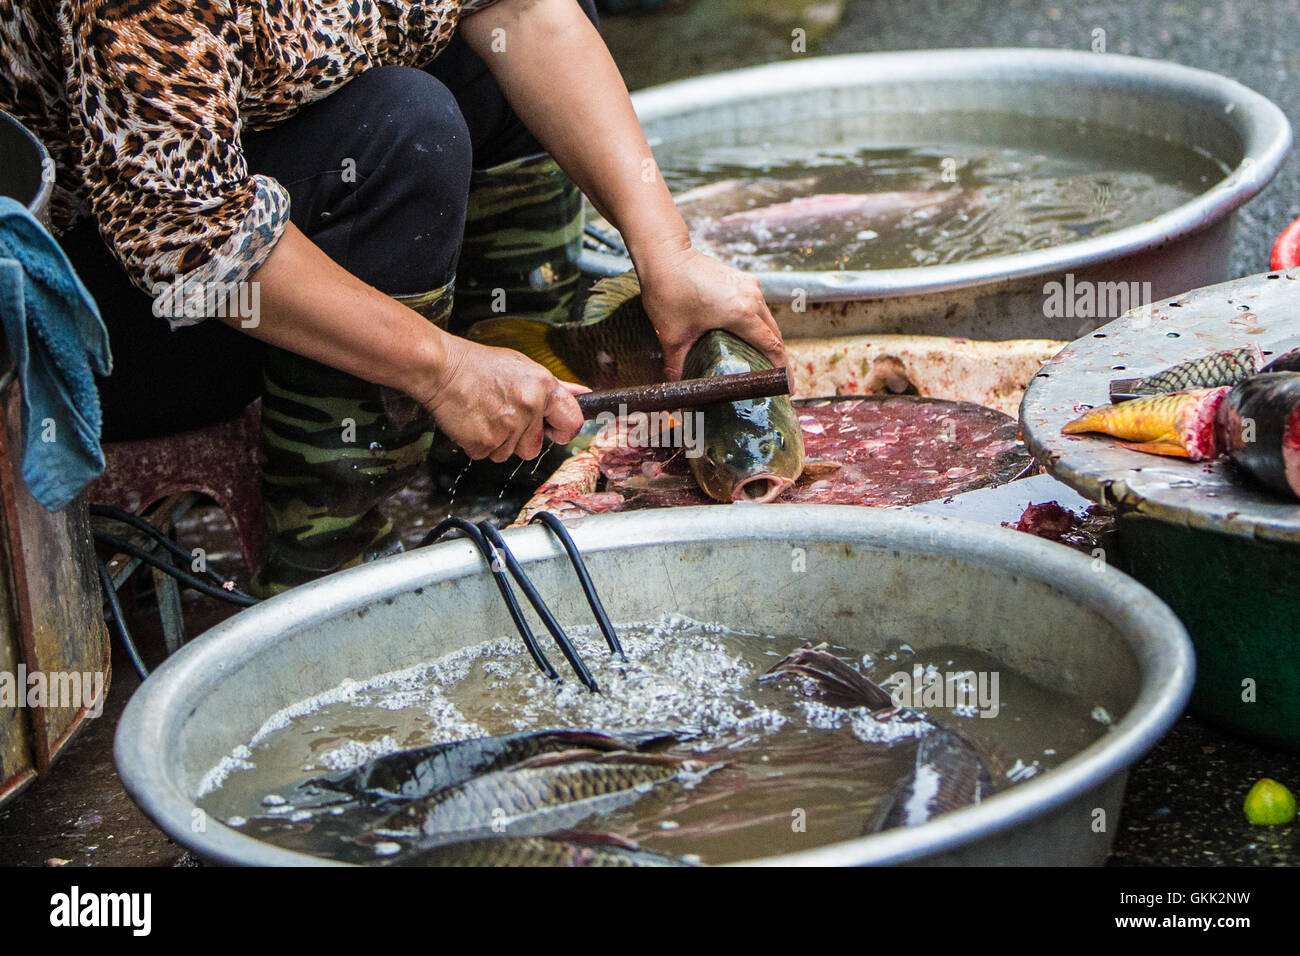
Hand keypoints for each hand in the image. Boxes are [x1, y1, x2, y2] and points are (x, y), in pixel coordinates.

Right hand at [421, 337, 586, 461]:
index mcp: (543, 387)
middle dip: (521, 439)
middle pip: (535, 447)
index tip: (553, 431)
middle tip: (502, 415)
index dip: (563, 431)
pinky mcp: (485, 442)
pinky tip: (473, 421)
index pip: (572, 422)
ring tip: (485, 414)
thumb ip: (555, 386)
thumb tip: (583, 393)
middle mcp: (529, 407)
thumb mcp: (523, 367)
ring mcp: (507, 427)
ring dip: (497, 441)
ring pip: (509, 454)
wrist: (442, 368)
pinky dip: (478, 444)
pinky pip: (487, 455)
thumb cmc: (479, 366)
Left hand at [637, 246, 786, 380]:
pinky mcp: (744, 279)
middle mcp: (752, 298)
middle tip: (774, 380)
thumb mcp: (672, 336)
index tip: (788, 387)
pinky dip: (759, 324)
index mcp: (741, 314)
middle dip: (777, 358)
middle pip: (775, 335)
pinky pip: (759, 307)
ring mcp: (750, 286)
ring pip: (768, 320)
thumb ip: (676, 365)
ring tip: (763, 361)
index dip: (781, 369)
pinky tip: (749, 337)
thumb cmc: (668, 292)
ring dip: (768, 340)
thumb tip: (673, 388)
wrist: (665, 255)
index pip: (772, 347)